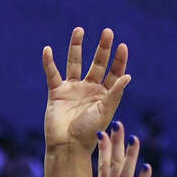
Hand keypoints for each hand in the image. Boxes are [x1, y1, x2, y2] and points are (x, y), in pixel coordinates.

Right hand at [43, 26, 129, 149]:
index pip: (114, 73)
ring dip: (76, 46)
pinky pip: (52, 74)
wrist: (68, 146)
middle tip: (107, 32)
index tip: (122, 46)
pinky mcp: (57, 92)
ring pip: (75, 63)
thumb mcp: (105, 111)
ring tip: (79, 30)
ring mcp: (73, 89)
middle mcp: (89, 89)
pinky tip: (48, 50)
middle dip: (102, 48)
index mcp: (104, 95)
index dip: (119, 60)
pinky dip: (49, 63)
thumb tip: (128, 76)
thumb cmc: (89, 133)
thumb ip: (115, 93)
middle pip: (97, 63)